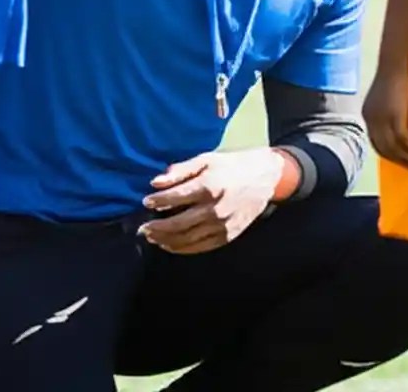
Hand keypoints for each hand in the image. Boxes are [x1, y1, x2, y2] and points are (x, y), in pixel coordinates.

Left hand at [138, 149, 283, 254]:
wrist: (265, 176)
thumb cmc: (232, 165)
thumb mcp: (206, 159)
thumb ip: (180, 170)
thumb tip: (155, 182)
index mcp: (209, 186)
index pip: (174, 198)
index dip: (156, 201)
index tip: (146, 201)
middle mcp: (215, 208)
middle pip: (178, 224)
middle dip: (157, 227)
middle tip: (143, 227)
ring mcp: (223, 225)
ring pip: (187, 239)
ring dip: (166, 240)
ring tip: (152, 237)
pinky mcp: (229, 235)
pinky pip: (201, 247)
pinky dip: (183, 249)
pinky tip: (170, 245)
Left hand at [363, 67, 407, 167]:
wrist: (394, 62)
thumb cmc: (395, 75)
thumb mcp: (387, 96)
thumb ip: (390, 110)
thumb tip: (402, 123)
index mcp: (367, 115)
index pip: (375, 142)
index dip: (388, 154)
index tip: (401, 160)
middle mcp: (371, 120)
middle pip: (383, 148)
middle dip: (398, 160)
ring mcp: (381, 119)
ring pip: (393, 147)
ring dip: (406, 158)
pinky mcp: (394, 116)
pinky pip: (402, 140)